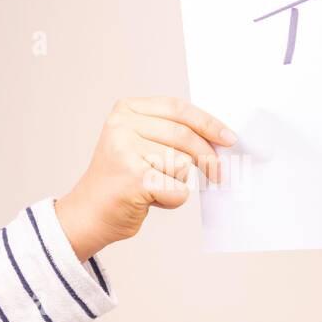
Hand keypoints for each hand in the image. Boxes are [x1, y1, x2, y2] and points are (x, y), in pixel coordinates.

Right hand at [54, 96, 235, 261]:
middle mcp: (121, 126)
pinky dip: (172, 200)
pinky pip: (178, 189)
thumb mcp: (143, 144)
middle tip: (217, 174)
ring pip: (182, 163)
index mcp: (126, 110)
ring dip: (178, 182)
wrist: (91, 212)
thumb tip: (221, 138)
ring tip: (155, 186)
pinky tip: (151, 199)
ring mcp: (125, 151)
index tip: (230, 138)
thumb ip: (174, 134)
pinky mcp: (133, 178)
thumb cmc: (125, 180)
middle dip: (207, 157)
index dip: (208, 123)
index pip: (178, 109)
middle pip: (185, 136)